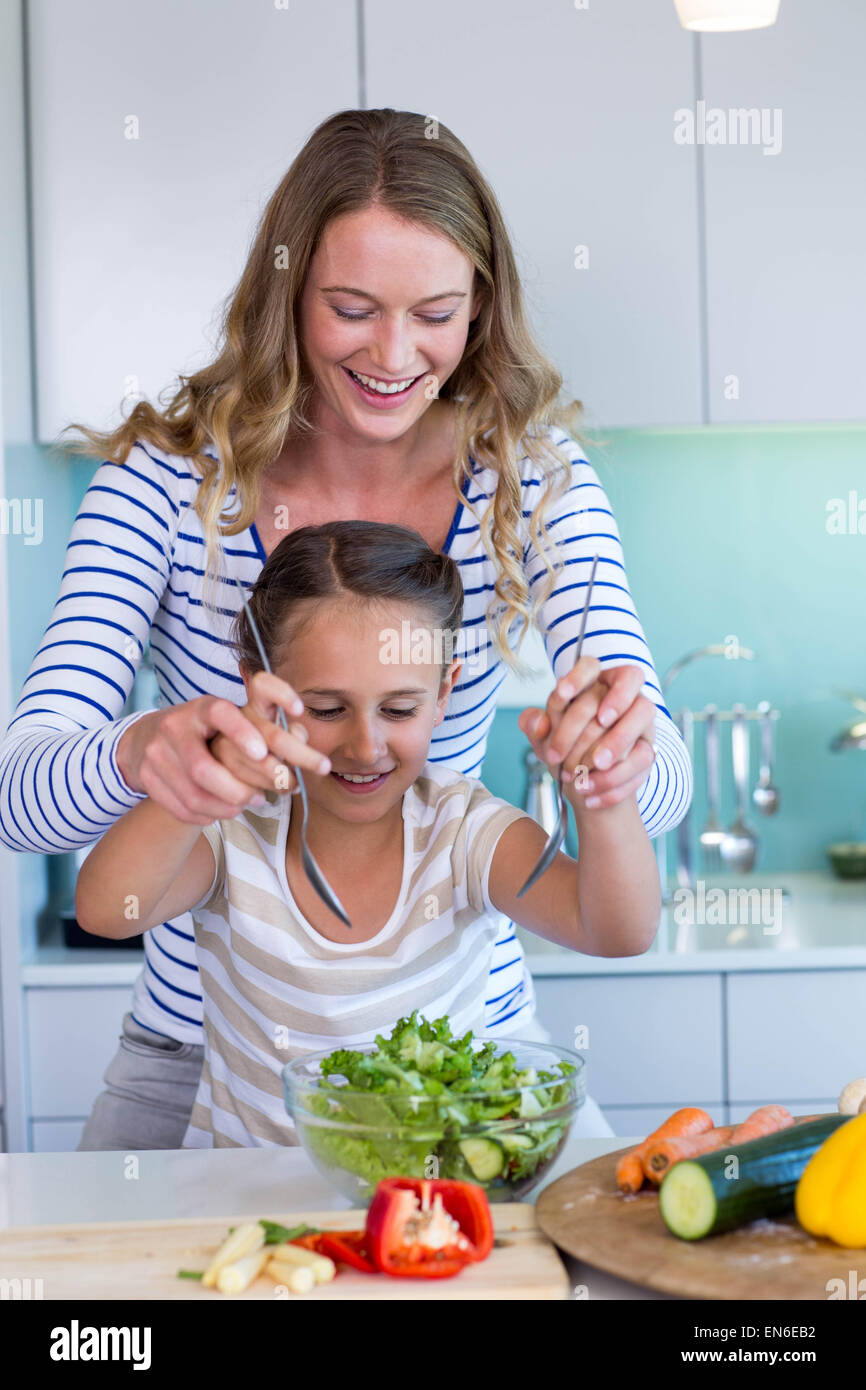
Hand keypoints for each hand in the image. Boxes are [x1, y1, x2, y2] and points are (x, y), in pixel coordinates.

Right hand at [116, 675, 328, 824]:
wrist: (145, 738)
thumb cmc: (203, 730)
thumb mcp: (225, 717)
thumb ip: (258, 724)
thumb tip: (301, 735)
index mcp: (201, 709)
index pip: (220, 714)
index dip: (241, 732)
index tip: (262, 751)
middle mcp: (174, 727)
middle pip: (203, 769)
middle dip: (237, 790)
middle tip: (261, 798)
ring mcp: (156, 755)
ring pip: (194, 795)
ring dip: (225, 808)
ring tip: (245, 805)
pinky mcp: (147, 779)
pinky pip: (181, 808)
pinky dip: (206, 815)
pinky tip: (220, 811)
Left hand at [517, 659, 655, 809]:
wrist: (585, 785)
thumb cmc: (567, 750)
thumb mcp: (544, 739)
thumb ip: (535, 726)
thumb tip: (538, 723)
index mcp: (592, 684)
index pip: (591, 665)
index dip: (578, 676)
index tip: (561, 693)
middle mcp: (622, 694)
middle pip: (623, 685)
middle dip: (594, 718)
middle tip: (570, 749)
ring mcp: (641, 720)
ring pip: (644, 712)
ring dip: (618, 740)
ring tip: (592, 766)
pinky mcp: (649, 748)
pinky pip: (642, 757)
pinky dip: (615, 779)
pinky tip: (590, 792)